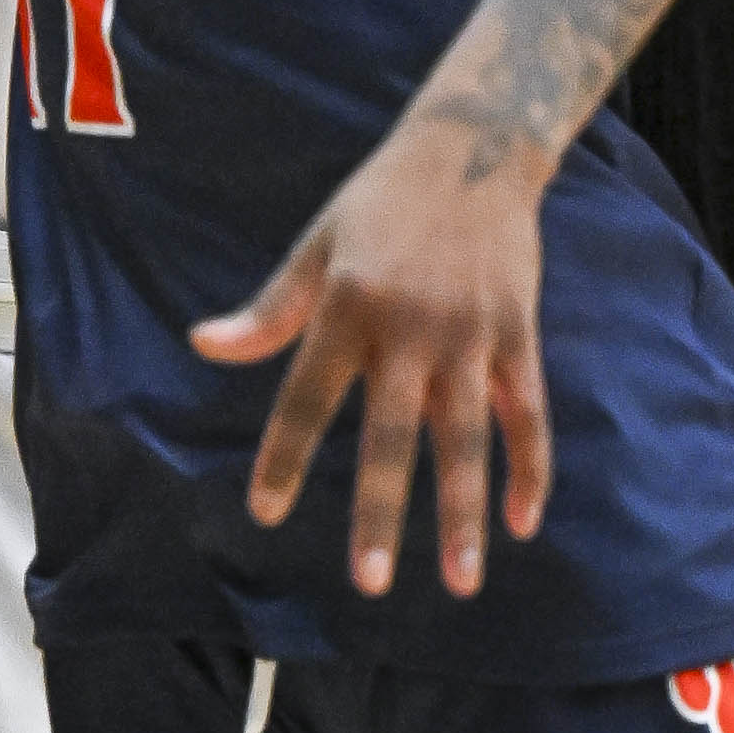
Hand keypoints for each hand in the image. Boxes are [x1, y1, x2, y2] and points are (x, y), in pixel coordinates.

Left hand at [192, 110, 553, 599]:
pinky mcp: (518, 334)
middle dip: (382, 514)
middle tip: (369, 583)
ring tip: (461, 583)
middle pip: (394, 437)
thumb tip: (203, 345)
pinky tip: (523, 523)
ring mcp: (471, 334)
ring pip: (468, 440)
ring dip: (465, 515)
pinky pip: (527, 415)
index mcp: (349, 304)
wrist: (474, 148)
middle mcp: (411, 326)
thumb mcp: (315, 245)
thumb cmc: (379, 203)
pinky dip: (530, 469)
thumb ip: (269, 310)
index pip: (308, 396)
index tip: (266, 512)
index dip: (286, 455)